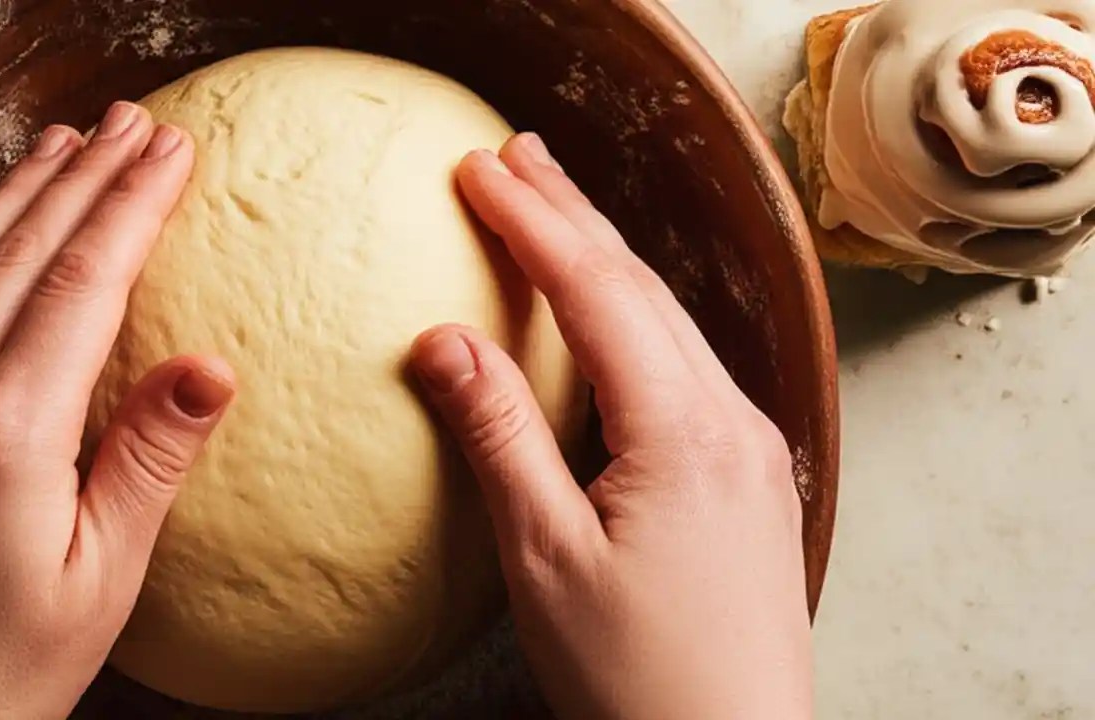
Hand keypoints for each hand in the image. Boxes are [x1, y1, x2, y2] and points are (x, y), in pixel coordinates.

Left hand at [0, 102, 234, 719]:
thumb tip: (213, 365)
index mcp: (6, 434)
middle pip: (20, 252)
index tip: (173, 152)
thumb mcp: (105, 573)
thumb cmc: (6, 664)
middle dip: (84, 176)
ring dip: (17, 194)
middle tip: (133, 120)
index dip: (132, 206)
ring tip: (67, 144)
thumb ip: (151, 457)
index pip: (83, 284)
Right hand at [410, 134, 812, 719]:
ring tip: (555, 212)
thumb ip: (500, 438)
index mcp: (682, 430)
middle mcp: (731, 420)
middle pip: (642, 287)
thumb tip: (446, 340)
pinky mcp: (750, 477)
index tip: (478, 171)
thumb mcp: (547, 559)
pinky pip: (689, 366)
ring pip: (671, 321)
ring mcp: (750, 447)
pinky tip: (614, 317)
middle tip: (517, 155)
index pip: (597, 291)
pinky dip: (638, 319)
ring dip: (607, 260)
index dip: (533, 223)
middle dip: (574, 214)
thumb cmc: (637, 678)